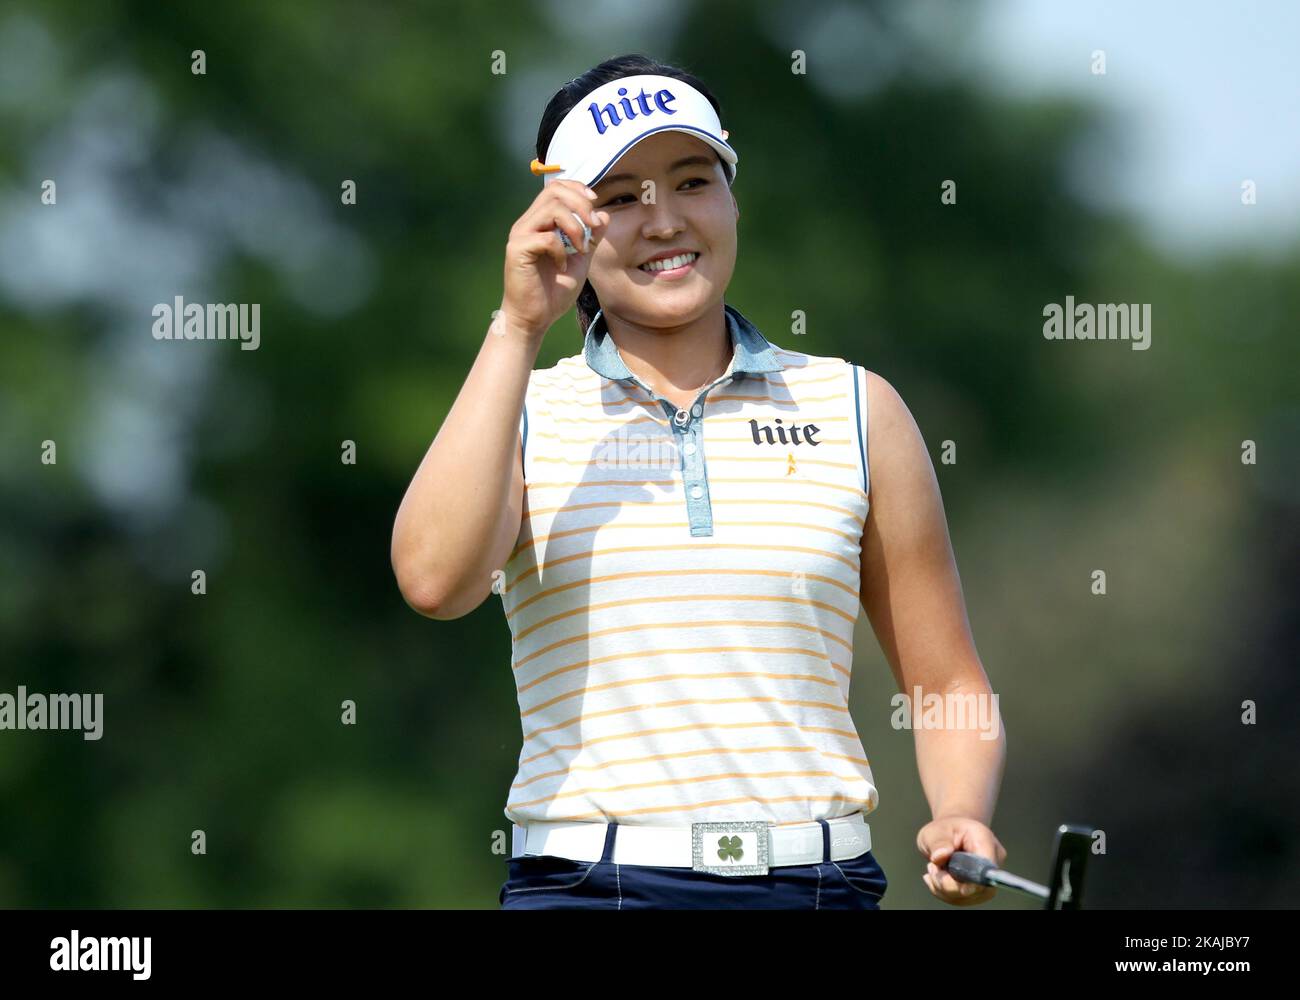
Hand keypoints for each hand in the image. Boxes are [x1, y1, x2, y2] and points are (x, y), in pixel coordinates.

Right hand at [500, 178, 609, 340]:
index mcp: (540, 221)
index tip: (594, 204)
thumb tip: (604, 215)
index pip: (556, 188)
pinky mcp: (517, 250)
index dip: (577, 189)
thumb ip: (591, 237)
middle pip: (554, 191)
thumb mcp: (580, 260)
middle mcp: (527, 223)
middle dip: (581, 205)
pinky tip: (562, 266)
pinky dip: (562, 250)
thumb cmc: (553, 291)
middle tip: (593, 228)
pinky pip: (546, 237)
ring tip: (581, 249)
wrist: (534, 318)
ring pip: (551, 209)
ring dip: (575, 227)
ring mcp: (521, 235)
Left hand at [916, 816, 1006, 905]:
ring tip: (934, 869)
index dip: (973, 879)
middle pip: (978, 886)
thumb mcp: (934, 832)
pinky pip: (962, 900)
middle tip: (932, 868)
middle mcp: (993, 858)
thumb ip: (937, 843)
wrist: (950, 836)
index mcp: (983, 839)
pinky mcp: (981, 889)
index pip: (986, 865)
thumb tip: (940, 856)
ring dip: (944, 889)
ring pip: (969, 897)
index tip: (957, 886)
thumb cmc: (943, 831)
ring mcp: (988, 876)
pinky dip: (945, 893)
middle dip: (949, 884)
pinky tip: (937, 878)